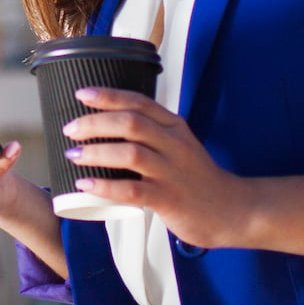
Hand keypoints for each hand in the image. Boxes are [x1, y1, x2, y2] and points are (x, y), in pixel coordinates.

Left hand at [63, 88, 263, 250]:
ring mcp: (172, 172)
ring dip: (97, 152)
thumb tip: (105, 127)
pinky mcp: (169, 199)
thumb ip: (151, 134)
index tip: (82, 94)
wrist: (232, 210)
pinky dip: (105, 187)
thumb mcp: (179, 145)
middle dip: (95, 123)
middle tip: (71, 129)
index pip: (139, 103)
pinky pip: (132, 190)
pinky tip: (86, 185)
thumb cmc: (196, 178)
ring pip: (131, 154)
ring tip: (74, 155)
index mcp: (174, 127)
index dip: (108, 96)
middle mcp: (174, 145)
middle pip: (131, 123)